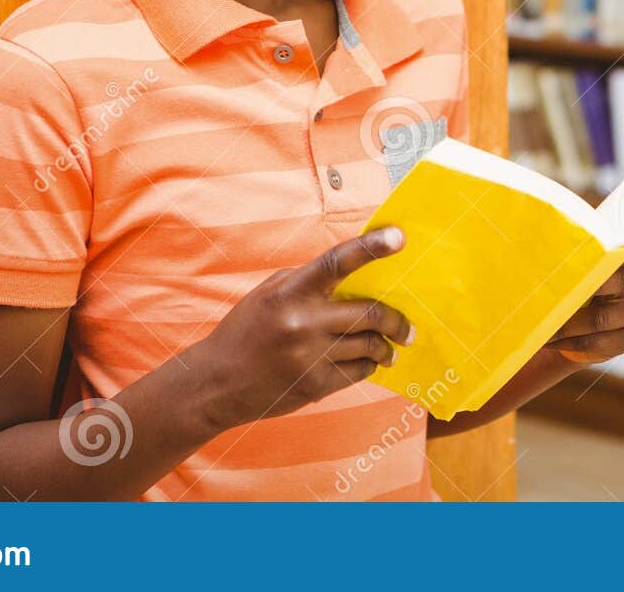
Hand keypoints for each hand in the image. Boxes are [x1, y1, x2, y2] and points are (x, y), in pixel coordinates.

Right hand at [188, 227, 413, 433]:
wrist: (215, 382)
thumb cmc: (247, 329)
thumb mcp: (270, 293)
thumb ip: (310, 281)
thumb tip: (356, 273)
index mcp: (290, 292)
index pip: (336, 262)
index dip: (370, 248)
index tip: (399, 237)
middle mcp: (302, 323)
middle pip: (370, 313)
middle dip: (397, 320)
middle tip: (408, 327)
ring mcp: (309, 357)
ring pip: (369, 346)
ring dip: (386, 346)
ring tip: (392, 347)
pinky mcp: (314, 385)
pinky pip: (358, 372)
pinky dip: (368, 365)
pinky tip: (365, 361)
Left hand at [546, 220, 623, 363]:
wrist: (595, 322)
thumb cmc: (585, 278)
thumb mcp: (586, 260)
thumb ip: (580, 247)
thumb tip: (543, 234)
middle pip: (613, 282)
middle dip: (579, 288)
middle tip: (550, 289)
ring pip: (600, 319)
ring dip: (566, 324)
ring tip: (540, 324)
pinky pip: (598, 343)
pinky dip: (570, 343)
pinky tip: (551, 340)